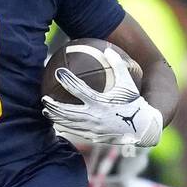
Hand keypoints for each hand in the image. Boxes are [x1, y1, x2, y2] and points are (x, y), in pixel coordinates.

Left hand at [41, 49, 163, 146]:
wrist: (143, 127)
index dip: (68, 80)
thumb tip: (108, 49)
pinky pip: (75, 131)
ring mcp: (93, 128)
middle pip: (68, 111)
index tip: (59, 72)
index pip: (79, 89)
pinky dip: (64, 126)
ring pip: (69, 123)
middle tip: (43, 99)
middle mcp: (95, 116)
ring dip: (55, 117)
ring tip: (45, 111)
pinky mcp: (93, 137)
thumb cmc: (134, 102)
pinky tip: (56, 122)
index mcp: (101, 102)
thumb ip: (118, 65)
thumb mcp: (128, 82)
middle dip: (54, 105)